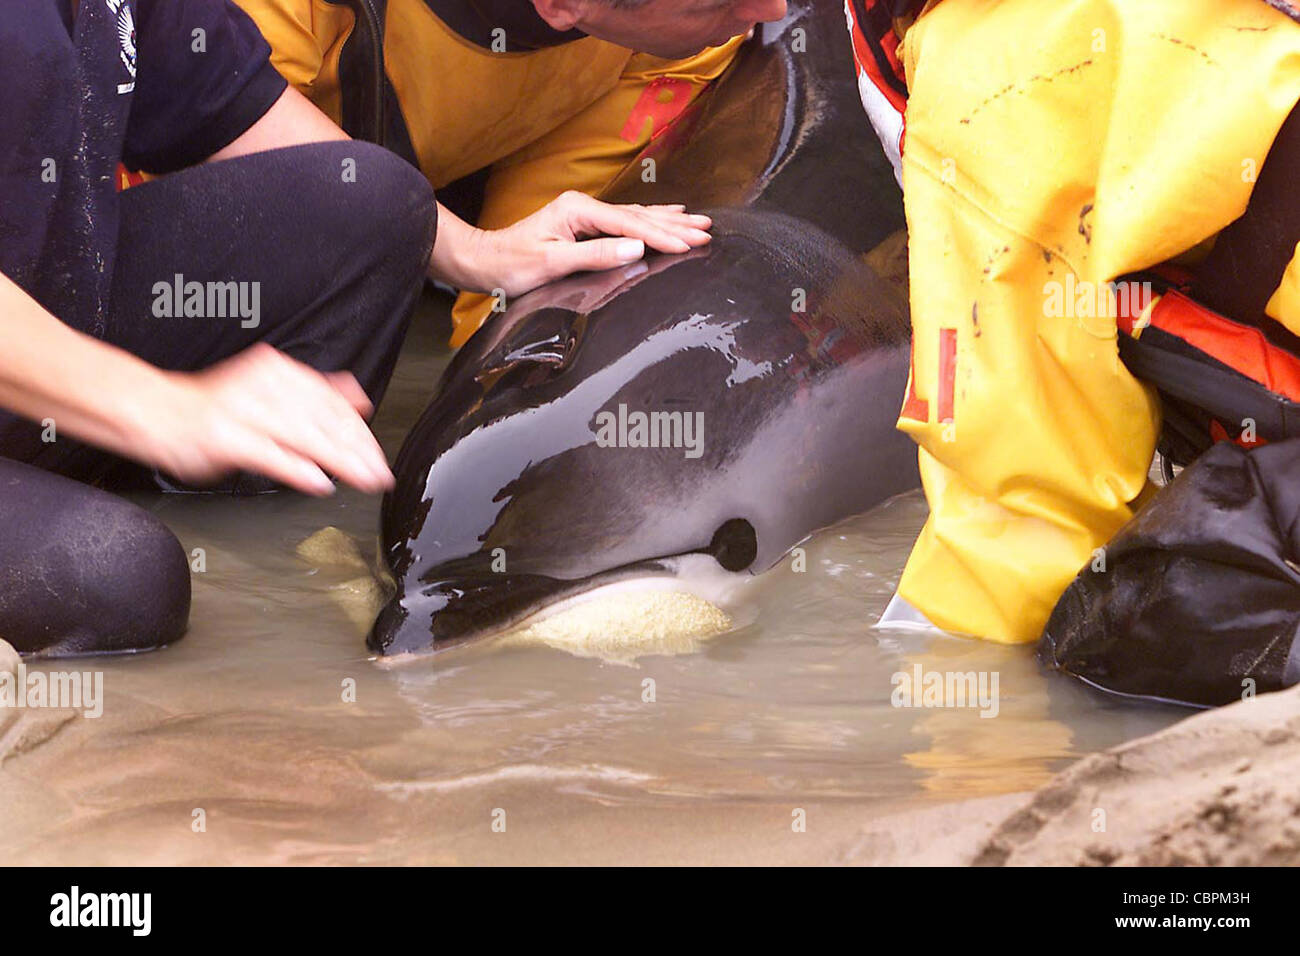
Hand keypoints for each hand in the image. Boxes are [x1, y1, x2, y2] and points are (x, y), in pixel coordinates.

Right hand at [135, 344, 393, 495]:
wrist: (154, 411)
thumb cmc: (213, 407)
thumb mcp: (268, 388)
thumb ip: (313, 393)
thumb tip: (358, 398)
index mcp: (277, 372)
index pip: (332, 402)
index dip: (359, 431)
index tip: (378, 454)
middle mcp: (263, 386)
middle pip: (324, 419)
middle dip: (358, 450)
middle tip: (380, 472)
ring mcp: (243, 410)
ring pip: (305, 436)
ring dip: (340, 461)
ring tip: (363, 479)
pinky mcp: (224, 437)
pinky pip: (271, 454)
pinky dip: (299, 470)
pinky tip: (320, 482)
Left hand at [460, 191, 711, 297]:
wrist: (483, 260)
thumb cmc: (511, 265)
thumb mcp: (552, 263)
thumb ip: (596, 255)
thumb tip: (636, 248)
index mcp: (578, 211)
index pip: (630, 225)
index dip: (662, 236)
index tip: (690, 244)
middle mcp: (583, 207)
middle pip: (638, 215)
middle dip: (675, 224)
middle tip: (708, 229)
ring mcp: (583, 214)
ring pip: (635, 216)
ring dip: (668, 220)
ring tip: (697, 221)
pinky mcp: (582, 225)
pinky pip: (625, 221)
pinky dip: (649, 220)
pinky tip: (663, 216)